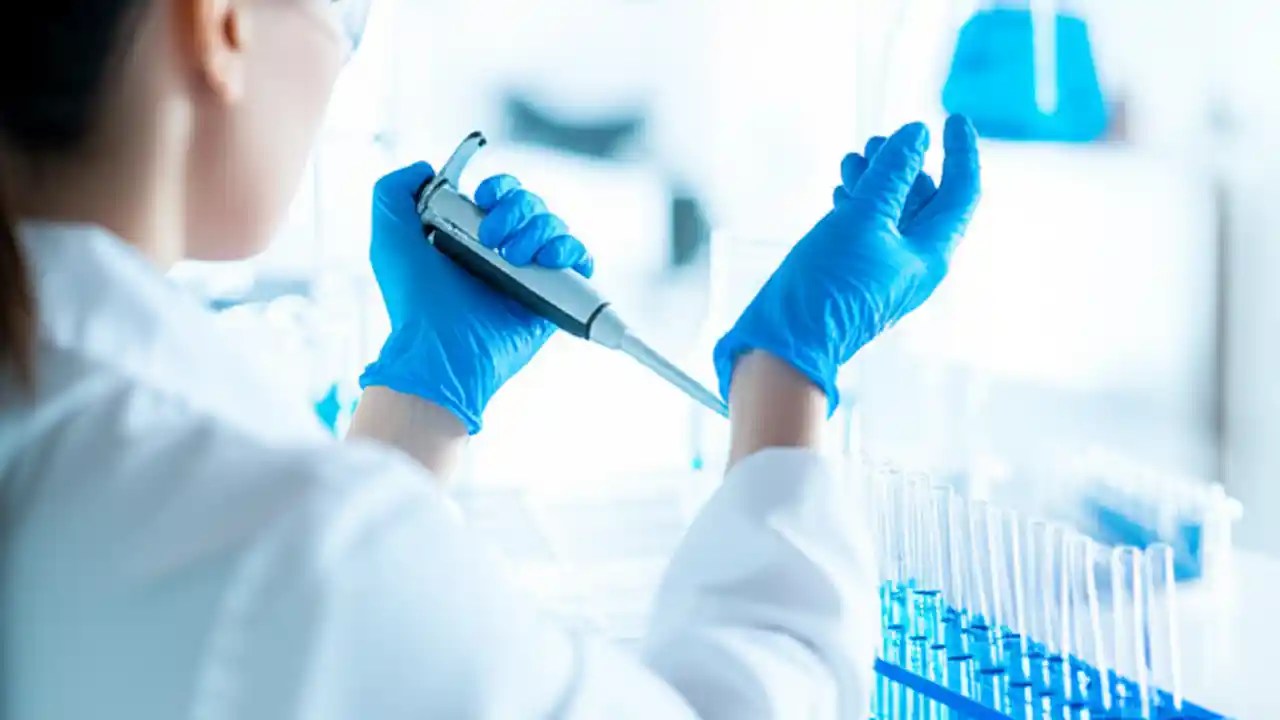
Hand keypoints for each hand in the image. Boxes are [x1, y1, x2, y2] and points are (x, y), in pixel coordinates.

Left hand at [359, 163, 593, 433]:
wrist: (441, 349)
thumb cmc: (414, 302)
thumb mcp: (389, 238)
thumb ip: (393, 191)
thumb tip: (425, 168)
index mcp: (471, 234)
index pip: (501, 194)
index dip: (499, 188)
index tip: (483, 198)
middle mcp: (503, 251)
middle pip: (532, 204)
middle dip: (517, 210)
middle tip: (492, 239)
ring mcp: (530, 274)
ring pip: (556, 227)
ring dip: (539, 231)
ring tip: (512, 258)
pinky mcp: (553, 297)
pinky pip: (580, 260)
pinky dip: (572, 251)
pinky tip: (547, 262)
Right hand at [714, 115, 981, 413]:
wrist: (787, 338)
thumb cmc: (829, 283)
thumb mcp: (863, 217)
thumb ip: (892, 173)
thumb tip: (916, 135)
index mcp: (931, 254)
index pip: (962, 193)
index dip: (961, 152)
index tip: (952, 118)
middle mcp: (913, 262)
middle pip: (924, 199)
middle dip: (903, 164)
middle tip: (876, 141)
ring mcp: (882, 269)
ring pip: (890, 212)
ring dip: (876, 179)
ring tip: (852, 158)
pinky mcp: (854, 273)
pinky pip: (866, 229)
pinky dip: (858, 202)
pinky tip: (842, 188)